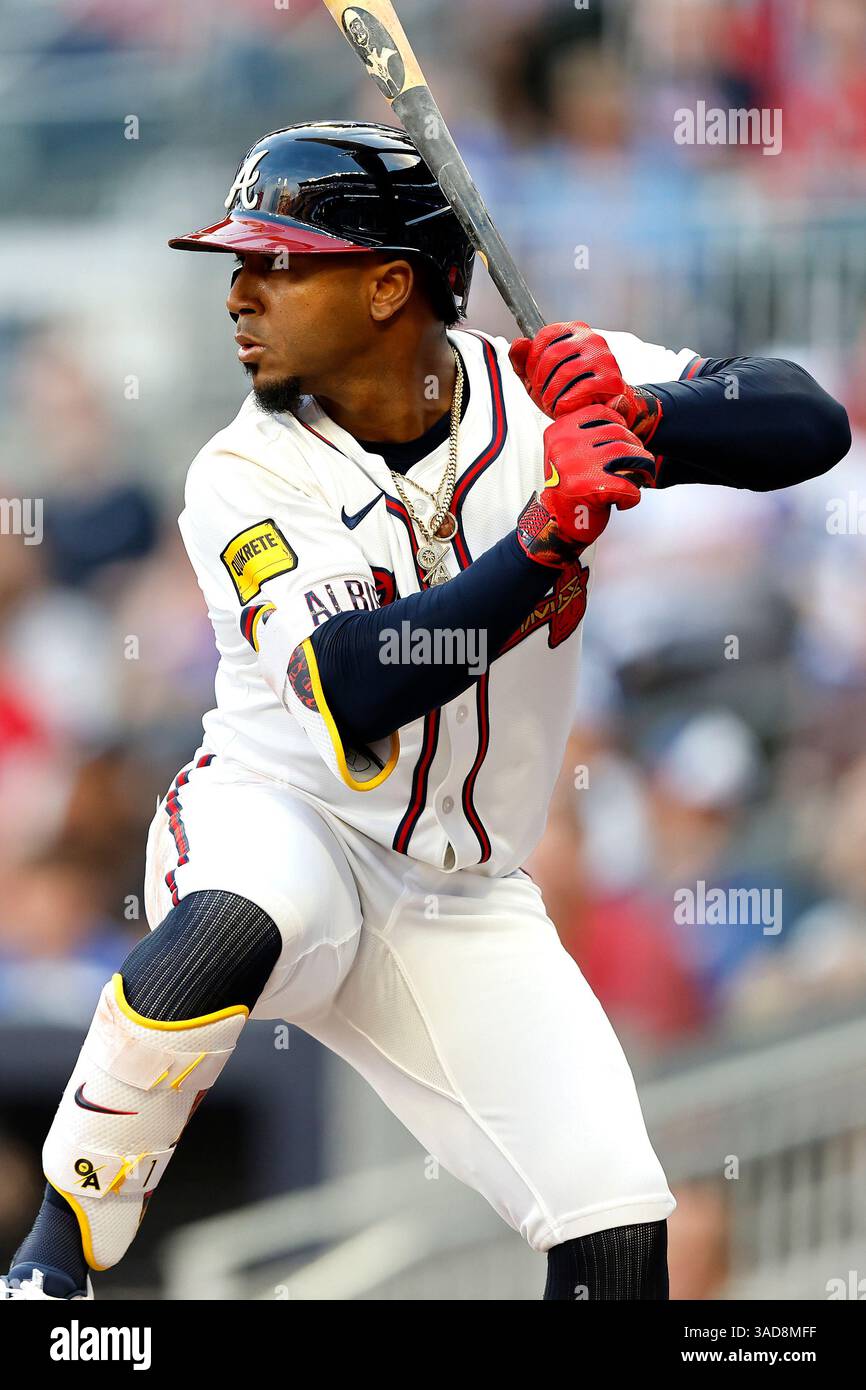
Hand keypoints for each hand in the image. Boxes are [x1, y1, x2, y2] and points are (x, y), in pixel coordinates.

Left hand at [509, 321, 662, 445]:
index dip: (532, 360)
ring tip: (551, 404)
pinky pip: (582, 388)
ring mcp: (604, 357)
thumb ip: (522, 360)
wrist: (601, 409)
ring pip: (565, 372)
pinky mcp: (612, 379)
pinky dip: (567, 403)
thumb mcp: (538, 376)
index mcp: (574, 331)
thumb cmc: (569, 391)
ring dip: (552, 395)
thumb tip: (519, 343)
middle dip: (540, 381)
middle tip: (542, 397)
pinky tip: (564, 408)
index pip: (544, 336)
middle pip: (552, 355)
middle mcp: (591, 338)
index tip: (533, 378)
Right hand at [516, 406, 651, 567]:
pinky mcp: (590, 489)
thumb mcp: (576, 451)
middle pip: (617, 433)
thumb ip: (596, 426)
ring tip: (642, 475)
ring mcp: (576, 467)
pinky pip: (627, 484)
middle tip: (639, 461)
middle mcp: (564, 446)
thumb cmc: (569, 487)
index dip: (619, 424)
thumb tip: (620, 400)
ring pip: (627, 453)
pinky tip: (627, 500)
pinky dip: (633, 495)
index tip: (623, 438)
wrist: (555, 524)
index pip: (599, 413)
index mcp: (558, 432)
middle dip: (635, 447)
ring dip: (642, 466)